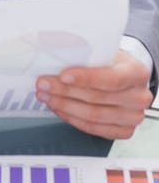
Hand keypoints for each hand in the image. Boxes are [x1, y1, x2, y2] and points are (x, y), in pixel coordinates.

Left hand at [35, 49, 152, 139]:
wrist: (125, 76)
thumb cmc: (112, 63)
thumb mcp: (104, 51)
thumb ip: (85, 54)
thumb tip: (54, 54)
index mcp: (137, 72)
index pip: (111, 78)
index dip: (85, 78)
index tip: (62, 75)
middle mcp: (139, 97)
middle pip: (97, 98)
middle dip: (65, 91)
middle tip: (43, 84)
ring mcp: (132, 117)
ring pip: (92, 116)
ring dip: (64, 106)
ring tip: (45, 96)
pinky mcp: (122, 131)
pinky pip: (92, 128)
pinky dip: (71, 118)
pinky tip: (57, 107)